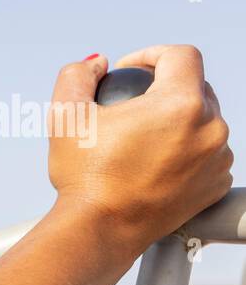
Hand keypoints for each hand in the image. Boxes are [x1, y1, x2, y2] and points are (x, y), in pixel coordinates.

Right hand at [48, 45, 231, 247]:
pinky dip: (187, 150)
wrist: (100, 230)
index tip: (130, 70)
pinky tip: (155, 162)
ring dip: (178, 120)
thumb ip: (78, 74)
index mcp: (180, 103)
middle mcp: (211, 128)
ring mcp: (218, 158)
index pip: (181, 55)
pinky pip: (208, 152)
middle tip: (131, 105)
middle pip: (197, 86)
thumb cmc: (83, 175)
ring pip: (205, 120)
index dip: (152, 54)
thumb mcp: (65, 116)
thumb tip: (98, 63)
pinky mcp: (216, 183)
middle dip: (165, 88)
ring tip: (143, 137)